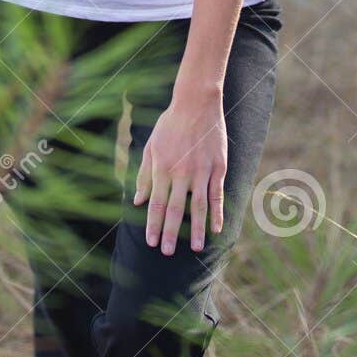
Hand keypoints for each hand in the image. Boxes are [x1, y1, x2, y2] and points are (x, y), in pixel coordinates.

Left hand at [133, 90, 226, 254]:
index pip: (156, 204)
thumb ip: (145, 175)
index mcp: (162, 168)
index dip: (153, 225)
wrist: (196, 103)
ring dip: (197, 229)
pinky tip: (216, 228)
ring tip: (196, 248)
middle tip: (167, 253)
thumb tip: (138, 201)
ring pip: (199, 207)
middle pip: (175, 209)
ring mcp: (201, 171)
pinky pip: (218, 195)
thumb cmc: (170, 124)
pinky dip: (218, 213)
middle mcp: (181, 173)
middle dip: (170, 233)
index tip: (151, 243)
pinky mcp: (218, 167)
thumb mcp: (151, 146)